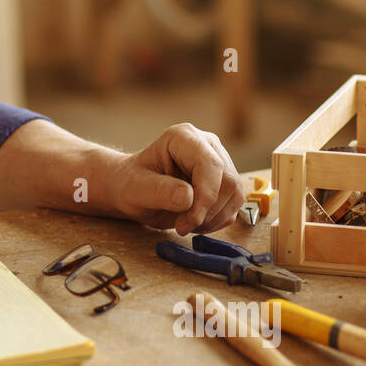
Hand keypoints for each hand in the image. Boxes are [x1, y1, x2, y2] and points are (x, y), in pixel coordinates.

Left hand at [108, 123, 242, 234]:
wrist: (134, 190)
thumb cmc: (131, 184)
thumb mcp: (136, 189)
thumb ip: (160, 191)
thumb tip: (188, 197)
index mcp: (183, 138)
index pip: (210, 165)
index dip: (206, 196)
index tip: (191, 220)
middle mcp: (206, 145)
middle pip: (228, 181)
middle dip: (208, 211)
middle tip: (182, 226)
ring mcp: (218, 162)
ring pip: (235, 194)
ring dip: (213, 218)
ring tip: (185, 224)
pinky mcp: (224, 182)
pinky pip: (233, 206)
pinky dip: (216, 221)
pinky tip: (194, 221)